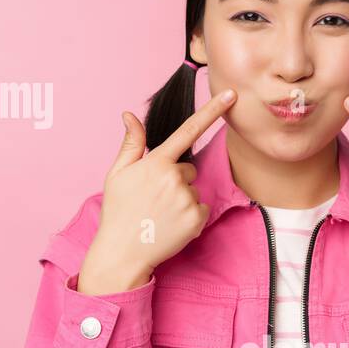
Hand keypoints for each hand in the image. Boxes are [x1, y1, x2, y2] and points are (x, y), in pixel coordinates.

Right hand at [78, 89, 237, 295]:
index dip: (212, 110)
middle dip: (175, 179)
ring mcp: (187, 198)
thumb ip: (131, 144)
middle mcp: (175, 177)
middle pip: (188, 169)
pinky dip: (189, 217)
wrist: (122, 252)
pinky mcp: (196, 218)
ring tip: (159, 214)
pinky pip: (200, 209)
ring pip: (194, 190)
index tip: (231, 95)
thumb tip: (129, 115)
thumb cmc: (118, 211)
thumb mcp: (117, 174)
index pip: (189, 130)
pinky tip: (170, 224)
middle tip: (153, 198)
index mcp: (156, 162)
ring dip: (181, 199)